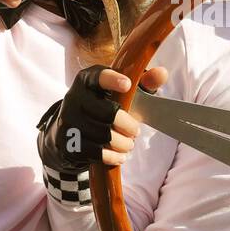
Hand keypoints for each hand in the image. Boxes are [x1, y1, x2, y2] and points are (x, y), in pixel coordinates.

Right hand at [38, 65, 169, 172]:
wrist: (73, 125)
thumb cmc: (105, 103)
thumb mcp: (122, 91)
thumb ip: (143, 82)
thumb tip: (162, 74)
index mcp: (88, 80)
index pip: (99, 76)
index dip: (113, 80)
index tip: (128, 84)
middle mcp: (74, 97)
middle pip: (106, 113)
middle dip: (127, 125)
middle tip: (136, 131)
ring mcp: (68, 120)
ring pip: (102, 135)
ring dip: (122, 143)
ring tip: (128, 144)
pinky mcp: (67, 141)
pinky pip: (94, 152)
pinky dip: (111, 156)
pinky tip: (120, 156)